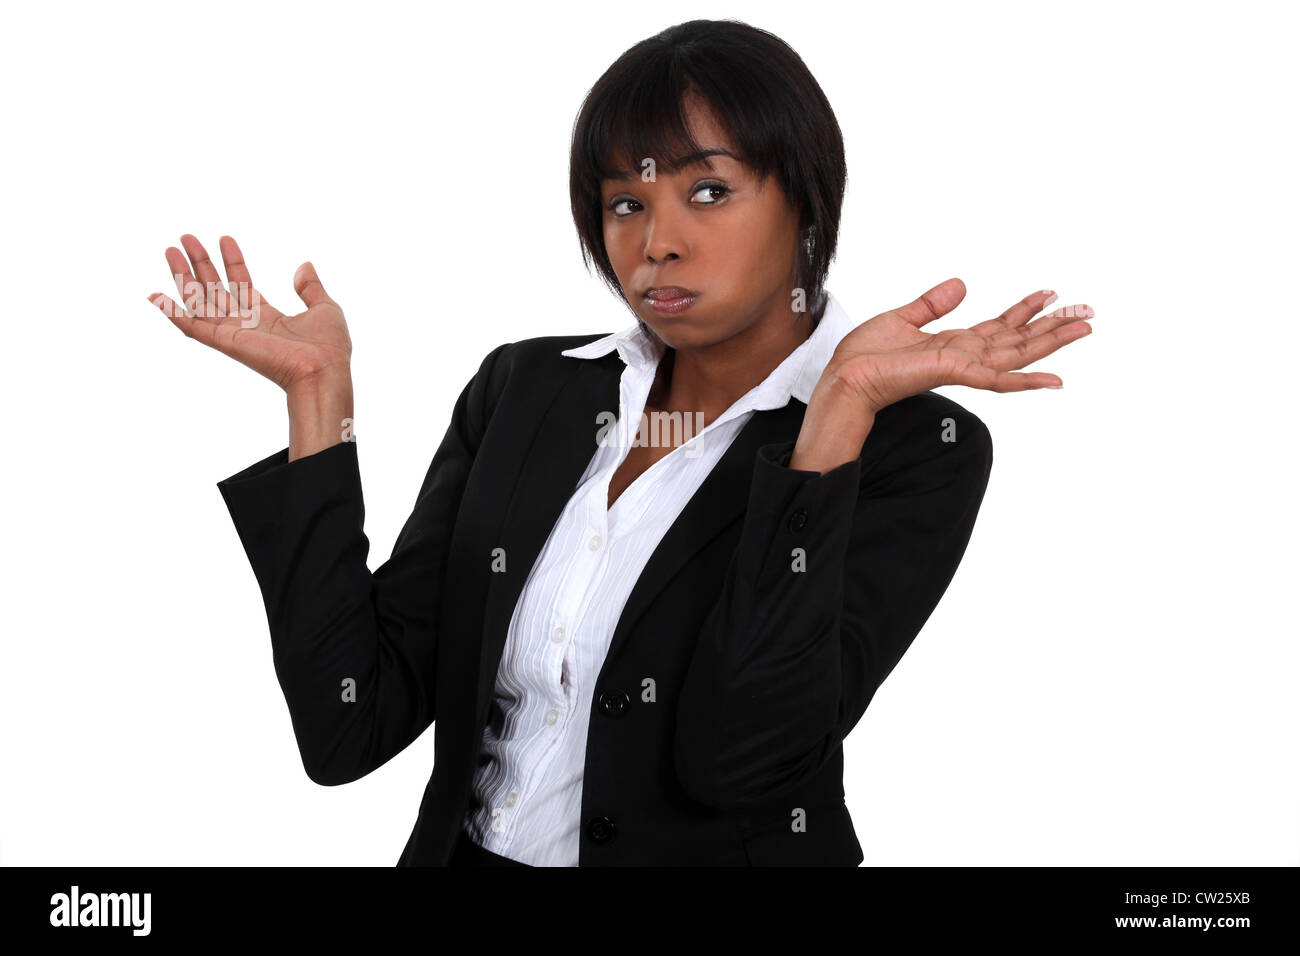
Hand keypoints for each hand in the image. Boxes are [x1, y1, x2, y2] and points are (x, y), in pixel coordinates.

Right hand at [146, 234, 351, 392]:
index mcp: (267, 317)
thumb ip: (311, 288)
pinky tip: (155, 296)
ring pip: (199, 301)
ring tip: (170, 250)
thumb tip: (304, 266)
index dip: (233, 261)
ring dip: (183, 276)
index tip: (224, 238)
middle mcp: (246, 325)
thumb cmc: (328, 348)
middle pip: (215, 289)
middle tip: (186, 238)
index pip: (242, 284)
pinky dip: (172, 313)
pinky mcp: (225, 342)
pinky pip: (192, 327)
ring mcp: (233, 333)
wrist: (324, 370)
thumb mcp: (324, 308)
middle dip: (201, 263)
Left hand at [824, 278, 1092, 414]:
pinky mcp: (956, 373)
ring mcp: (963, 367)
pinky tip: (1055, 380)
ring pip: (1018, 354)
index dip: (1025, 311)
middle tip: (1088, 311)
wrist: (846, 378)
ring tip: (1085, 327)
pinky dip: (1027, 381)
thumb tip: (961, 284)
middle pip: (1018, 341)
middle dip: (1053, 326)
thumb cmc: (864, 357)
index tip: (1051, 294)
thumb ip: (932, 304)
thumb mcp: (902, 319)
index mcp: (953, 345)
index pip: (998, 327)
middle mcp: (964, 357)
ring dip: (1053, 342)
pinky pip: (998, 378)